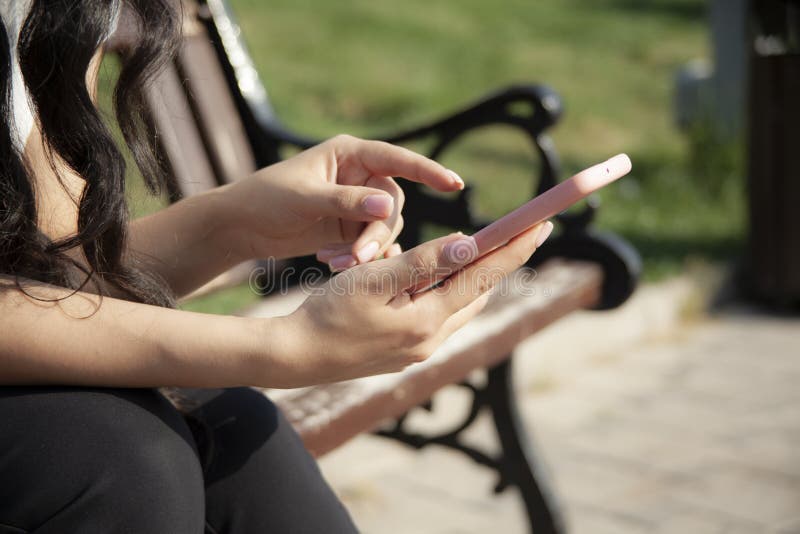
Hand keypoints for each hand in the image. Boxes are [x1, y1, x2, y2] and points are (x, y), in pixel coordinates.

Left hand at [220, 135, 462, 265]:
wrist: (240, 226)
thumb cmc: (265, 199)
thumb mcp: (305, 198)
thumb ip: (347, 202)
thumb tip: (389, 205)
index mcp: (350, 155)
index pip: (398, 160)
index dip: (428, 171)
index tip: (454, 184)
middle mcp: (358, 176)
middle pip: (392, 204)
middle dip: (377, 233)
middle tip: (358, 257)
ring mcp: (355, 204)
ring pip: (383, 228)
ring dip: (366, 249)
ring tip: (337, 264)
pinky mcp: (349, 228)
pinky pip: (369, 244)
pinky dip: (357, 257)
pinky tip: (334, 263)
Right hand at [262, 222, 549, 387]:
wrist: (294, 356)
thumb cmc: (327, 313)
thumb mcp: (373, 280)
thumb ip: (423, 263)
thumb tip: (469, 245)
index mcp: (427, 322)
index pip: (483, 277)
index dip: (513, 249)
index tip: (541, 224)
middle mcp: (430, 341)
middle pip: (476, 294)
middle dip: (495, 263)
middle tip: (511, 233)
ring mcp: (417, 350)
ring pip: (457, 306)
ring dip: (465, 277)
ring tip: (469, 251)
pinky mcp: (404, 352)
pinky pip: (435, 316)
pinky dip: (440, 292)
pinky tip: (424, 276)